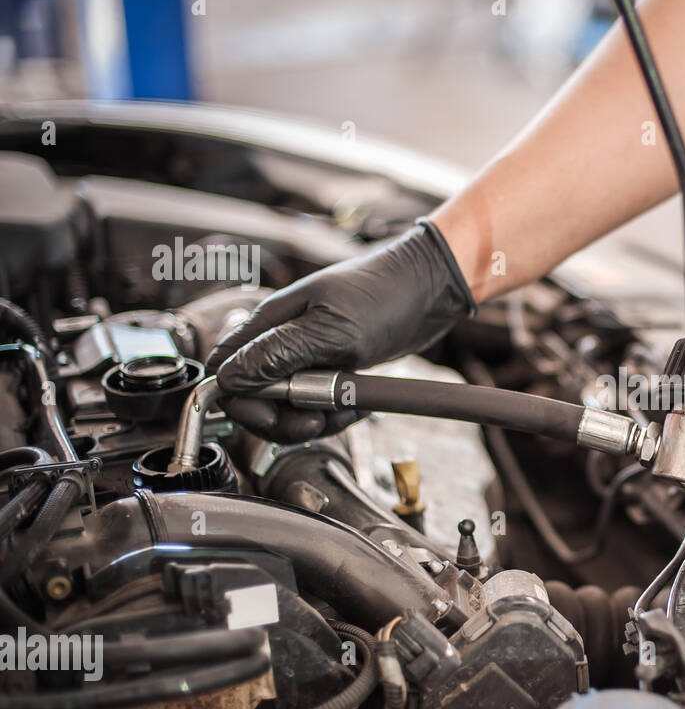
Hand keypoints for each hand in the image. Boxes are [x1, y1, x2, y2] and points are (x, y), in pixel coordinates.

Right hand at [205, 218, 474, 441]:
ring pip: (291, 407)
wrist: (432, 289)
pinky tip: (359, 403)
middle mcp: (282, 339)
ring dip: (317, 418)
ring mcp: (308, 355)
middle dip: (285, 419)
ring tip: (348, 407)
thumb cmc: (384, 296)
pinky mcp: (333, 367)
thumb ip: (278, 355)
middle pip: (257, 398)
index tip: (276, 413)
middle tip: (320, 419)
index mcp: (270, 322)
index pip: (226, 371)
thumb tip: (229, 379)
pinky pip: (320, 404)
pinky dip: (338, 412)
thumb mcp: (330, 330)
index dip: (243, 401)